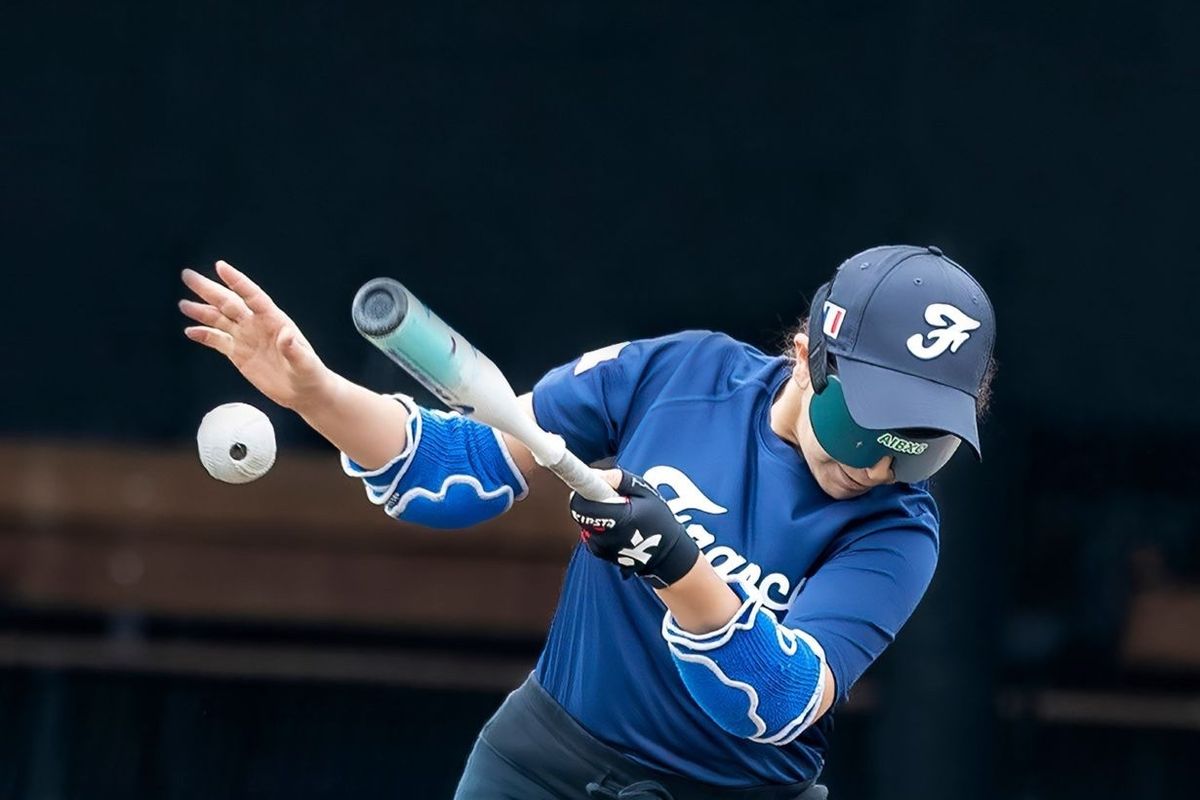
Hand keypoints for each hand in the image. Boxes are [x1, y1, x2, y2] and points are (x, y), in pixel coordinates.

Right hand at [180, 261, 331, 410]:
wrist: (304, 391)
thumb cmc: (309, 374)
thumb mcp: (305, 363)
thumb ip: (295, 349)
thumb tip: (287, 336)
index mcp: (274, 320)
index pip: (253, 296)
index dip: (237, 281)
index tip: (220, 267)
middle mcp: (257, 325)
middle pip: (229, 303)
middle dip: (209, 290)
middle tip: (188, 276)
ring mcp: (246, 338)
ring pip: (220, 319)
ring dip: (202, 311)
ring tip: (184, 304)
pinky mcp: (239, 354)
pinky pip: (218, 341)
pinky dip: (204, 335)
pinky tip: (190, 331)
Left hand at [569, 469, 699, 587]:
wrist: (666, 554)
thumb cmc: (658, 519)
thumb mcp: (646, 492)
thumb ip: (620, 480)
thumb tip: (595, 473)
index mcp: (619, 518)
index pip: (582, 506)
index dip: (580, 493)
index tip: (584, 485)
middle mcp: (606, 536)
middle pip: (581, 512)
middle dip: (591, 501)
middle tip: (611, 499)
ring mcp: (601, 547)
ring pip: (585, 521)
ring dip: (596, 514)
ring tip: (618, 514)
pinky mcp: (599, 553)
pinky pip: (590, 532)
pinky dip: (599, 526)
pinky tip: (617, 527)